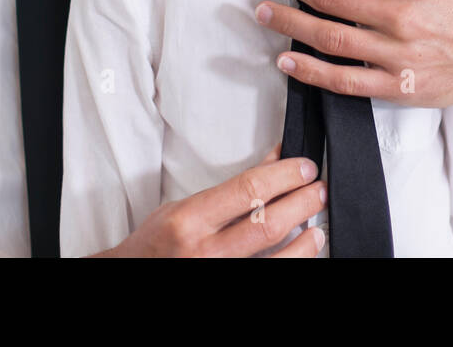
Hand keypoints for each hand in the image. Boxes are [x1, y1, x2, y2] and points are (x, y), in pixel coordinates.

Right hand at [94, 145, 326, 256]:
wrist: (133, 275)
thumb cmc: (157, 244)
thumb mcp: (185, 206)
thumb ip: (231, 188)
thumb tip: (274, 161)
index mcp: (189, 220)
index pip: (248, 189)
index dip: (285, 175)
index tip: (304, 167)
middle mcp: (204, 251)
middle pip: (268, 222)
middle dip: (302, 201)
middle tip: (318, 190)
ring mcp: (219, 274)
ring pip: (277, 259)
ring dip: (305, 240)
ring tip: (317, 225)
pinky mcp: (230, 290)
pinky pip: (270, 274)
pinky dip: (291, 261)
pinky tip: (303, 252)